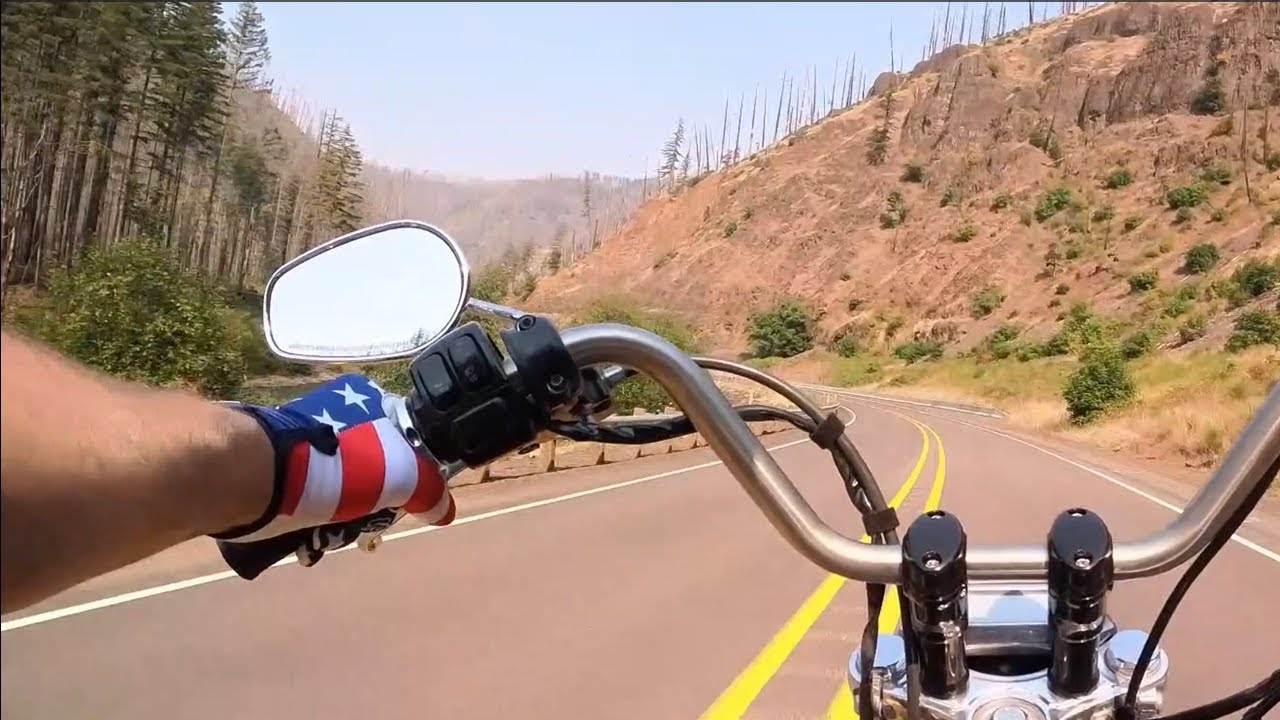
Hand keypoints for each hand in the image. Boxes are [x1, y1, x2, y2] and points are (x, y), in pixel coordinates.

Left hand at [213, 373, 454, 578]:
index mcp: (367, 399)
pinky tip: (302, 533)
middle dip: (366, 499)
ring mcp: (300, 433)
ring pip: (335, 479)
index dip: (405, 472)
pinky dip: (305, 512)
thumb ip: (429, 490)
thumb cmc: (343, 466)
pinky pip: (301, 489)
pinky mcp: (271, 458)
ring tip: (327, 536)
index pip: (401, 436)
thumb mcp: (404, 476)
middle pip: (367, 462)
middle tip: (361, 525)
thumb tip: (443, 511)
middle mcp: (333, 409)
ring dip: (335, 511)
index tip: (399, 502)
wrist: (262, 473)